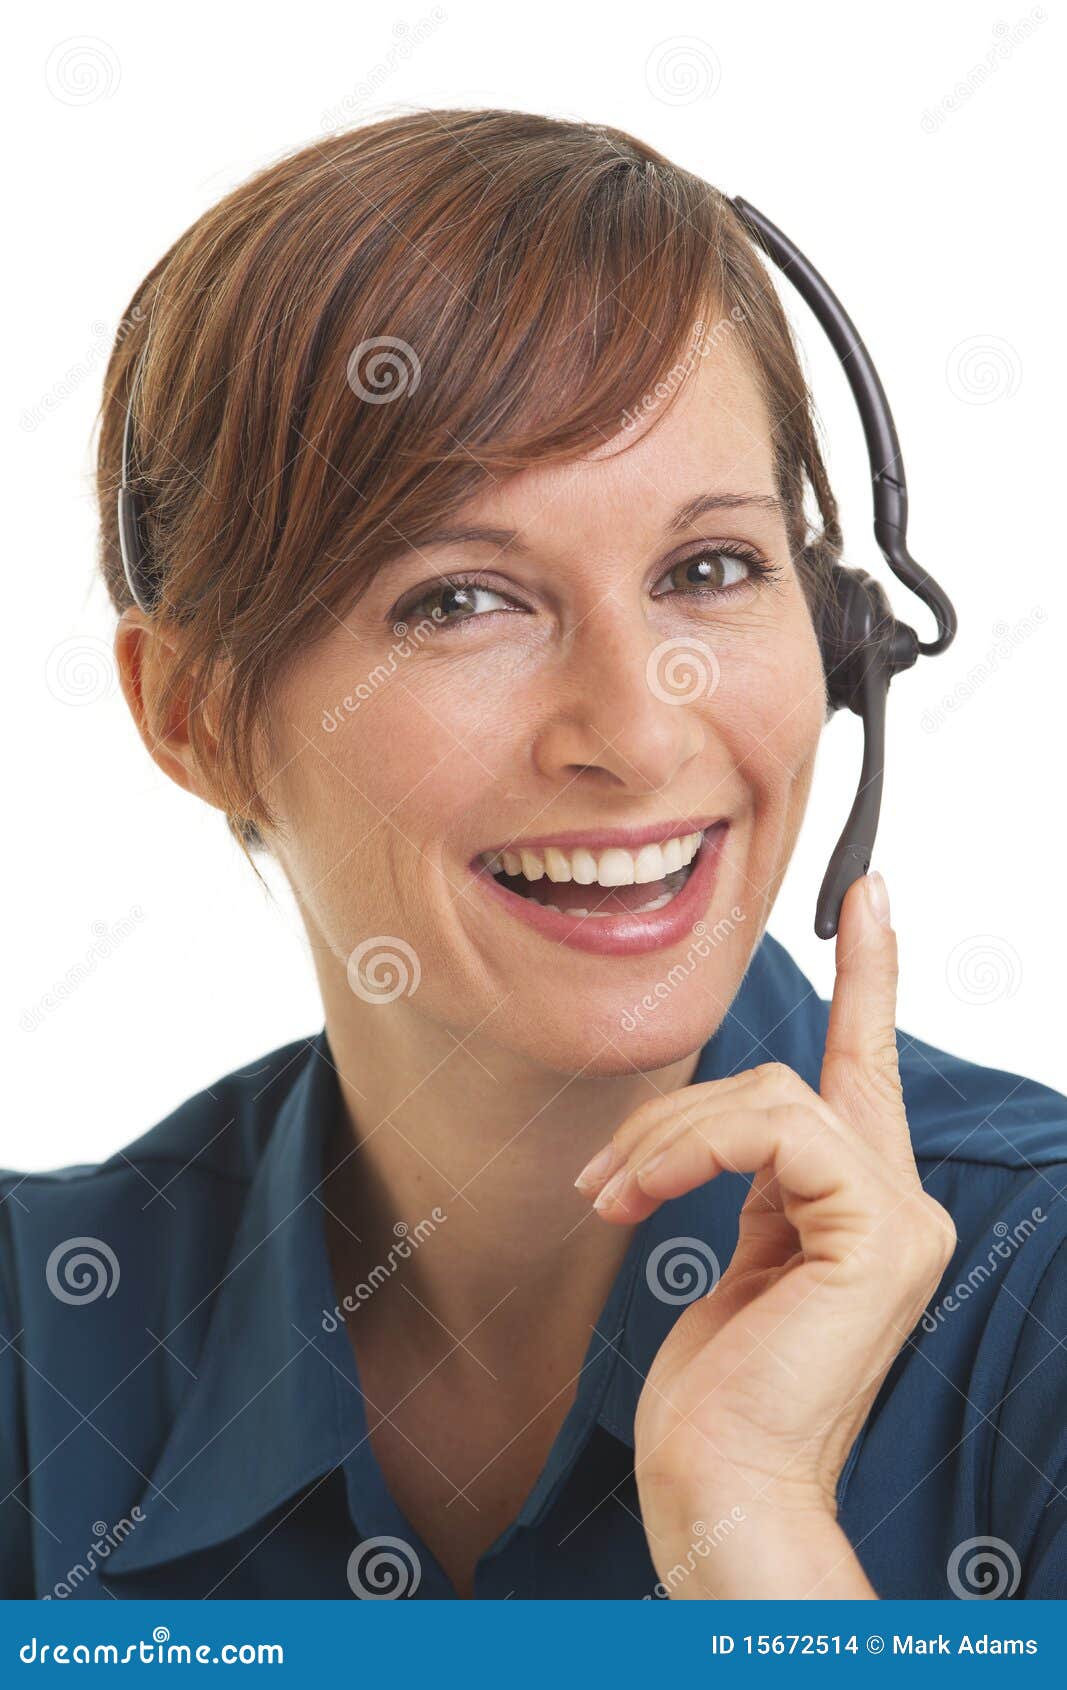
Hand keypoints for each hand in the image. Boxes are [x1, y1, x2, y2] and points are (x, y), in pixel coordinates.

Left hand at [573, 871, 956, 1598]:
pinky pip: (774, 1129)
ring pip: (772, 1095)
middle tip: (602, 1178)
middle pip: (798, 1076)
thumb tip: (720, 1122)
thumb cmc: (715, 1397)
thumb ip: (753, 1182)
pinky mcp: (873, 1234)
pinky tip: (636, 1197)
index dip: (872, 973)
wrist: (719, 1488)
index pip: (868, 1068)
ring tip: (607, 1199)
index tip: (865, 891)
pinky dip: (687, 1150)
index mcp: (865, 1210)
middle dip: (683, 1109)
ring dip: (667, 1138)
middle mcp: (898, 1206)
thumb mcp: (737, 1261)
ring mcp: (896, 1220)